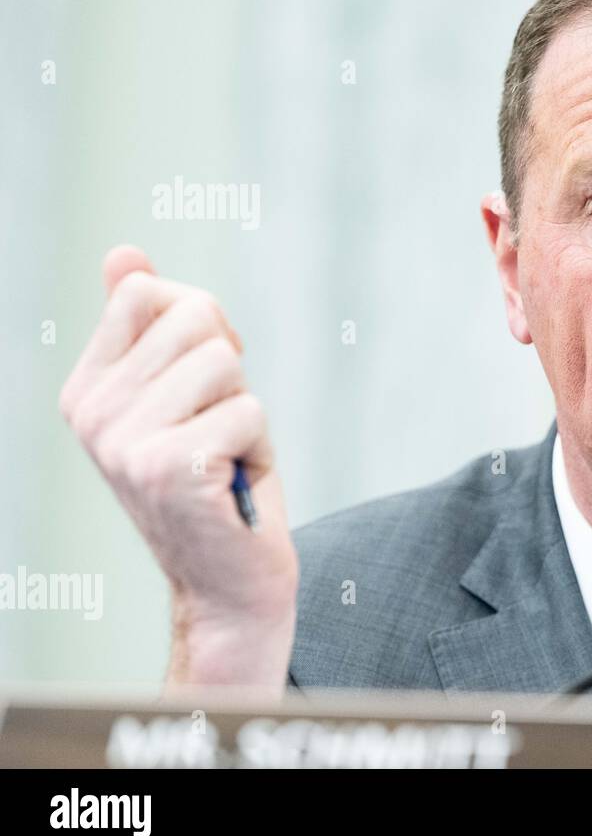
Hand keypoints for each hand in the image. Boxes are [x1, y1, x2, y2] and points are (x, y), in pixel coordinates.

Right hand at [59, 245, 297, 690]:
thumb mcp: (179, 397)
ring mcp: (126, 442)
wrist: (229, 584)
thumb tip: (121, 251)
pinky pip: (251, 410)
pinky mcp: (172, 468)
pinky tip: (234, 483)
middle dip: (230, 371)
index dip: (202, 326)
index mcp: (86, 390)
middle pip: (196, 317)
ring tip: (225, 457)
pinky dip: (261, 445)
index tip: (204, 382)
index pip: (146, 291)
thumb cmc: (216, 482)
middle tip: (218, 431)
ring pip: (226, 362)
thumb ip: (149, 327)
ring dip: (246, 409)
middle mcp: (92, 414)